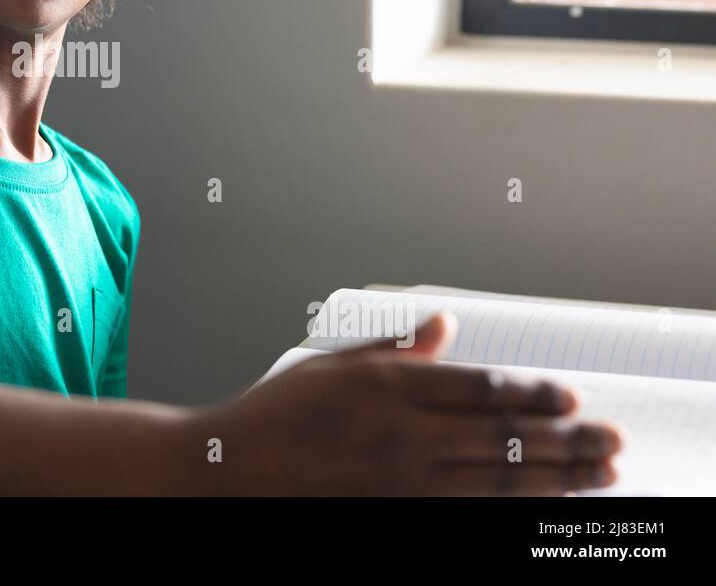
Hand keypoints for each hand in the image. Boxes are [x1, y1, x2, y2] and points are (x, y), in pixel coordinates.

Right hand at [181, 313, 623, 494]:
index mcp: (385, 387)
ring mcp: (402, 482)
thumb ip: (394, 348)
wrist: (229, 473)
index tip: (569, 397)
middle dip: (567, 439)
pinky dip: (513, 508)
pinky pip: (471, 512)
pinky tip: (542, 505)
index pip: (481, 387)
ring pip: (499, 479)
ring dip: (557, 476)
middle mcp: (401, 435)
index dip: (534, 393)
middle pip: (504, 436)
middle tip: (610, 440)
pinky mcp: (397, 515)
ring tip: (597, 474)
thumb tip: (440, 326)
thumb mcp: (330, 364)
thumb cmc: (271, 418)